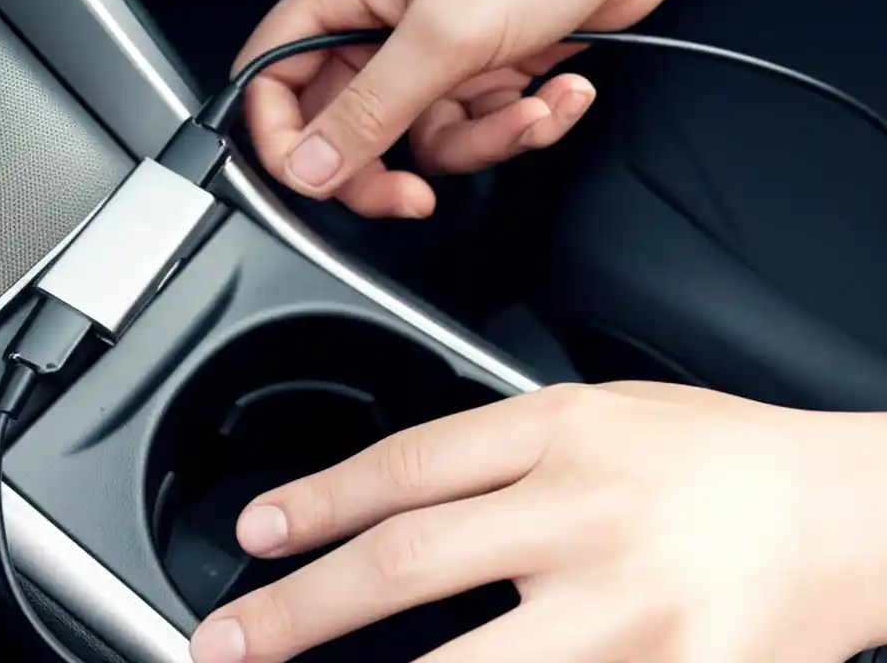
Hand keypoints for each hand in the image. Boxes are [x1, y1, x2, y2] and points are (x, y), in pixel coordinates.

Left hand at [189, 383, 886, 661]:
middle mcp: (582, 515)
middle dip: (301, 609)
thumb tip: (389, 499)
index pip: (407, 466)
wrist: (850, 513)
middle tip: (226, 640)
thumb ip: (502, 445)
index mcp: (562, 432)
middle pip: (409, 562)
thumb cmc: (721, 458)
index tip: (256, 534)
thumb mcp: (604, 411)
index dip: (316, 501)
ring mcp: (625, 607)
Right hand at [235, 0, 711, 217]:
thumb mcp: (447, 32)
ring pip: (422, 135)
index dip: (283, 138)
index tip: (314, 181)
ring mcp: (438, 42)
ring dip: (480, 142)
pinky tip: (558, 93)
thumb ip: (371, 109)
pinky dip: (523, 123)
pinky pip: (480, 122)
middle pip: (347, 122)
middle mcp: (384, 17)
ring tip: (524, 115)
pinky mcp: (491, 59)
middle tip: (409, 197)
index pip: (274, 76)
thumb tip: (309, 167)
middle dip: (384, 167)